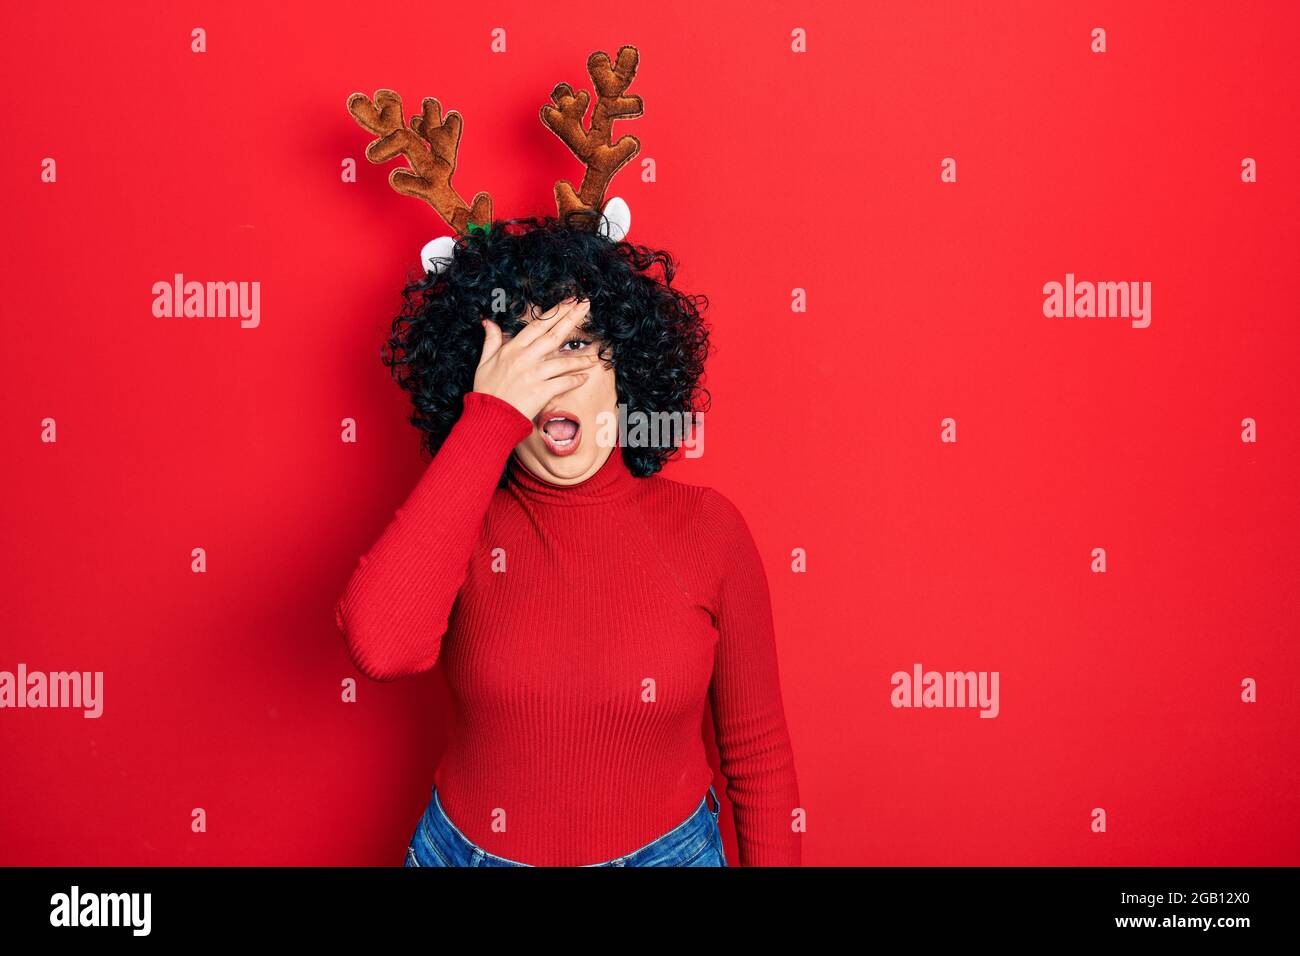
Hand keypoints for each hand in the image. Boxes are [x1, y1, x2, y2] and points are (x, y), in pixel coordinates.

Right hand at [472, 298, 599, 421]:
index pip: (537, 325)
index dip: (555, 312)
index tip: (570, 301)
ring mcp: (534, 375)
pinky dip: (575, 380)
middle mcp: (525, 358)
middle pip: (553, 335)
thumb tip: (489, 322)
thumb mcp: (484, 362)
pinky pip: (563, 383)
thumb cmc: (486, 391)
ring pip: (563, 361)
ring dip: (581, 358)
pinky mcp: (541, 392)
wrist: (489, 417)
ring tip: (595, 356)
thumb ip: (491, 341)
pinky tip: (585, 378)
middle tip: (586, 306)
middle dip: (571, 318)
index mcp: (512, 349)